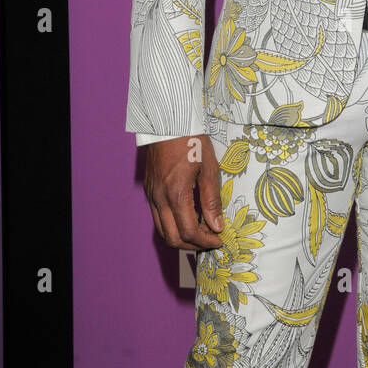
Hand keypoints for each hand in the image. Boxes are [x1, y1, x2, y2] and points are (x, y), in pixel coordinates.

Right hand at [143, 134, 223, 250]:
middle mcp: (160, 198)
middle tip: (210, 240)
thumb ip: (211, 199)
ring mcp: (152, 195)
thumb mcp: (209, 167)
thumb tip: (217, 225)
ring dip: (181, 237)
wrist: (168, 122)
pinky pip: (158, 217)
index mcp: (176, 194)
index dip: (205, 242)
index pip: (189, 232)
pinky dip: (172, 224)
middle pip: (172, 238)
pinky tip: (188, 216)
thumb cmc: (191, 140)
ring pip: (162, 230)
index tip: (218, 240)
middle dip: (193, 245)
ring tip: (200, 231)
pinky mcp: (149, 190)